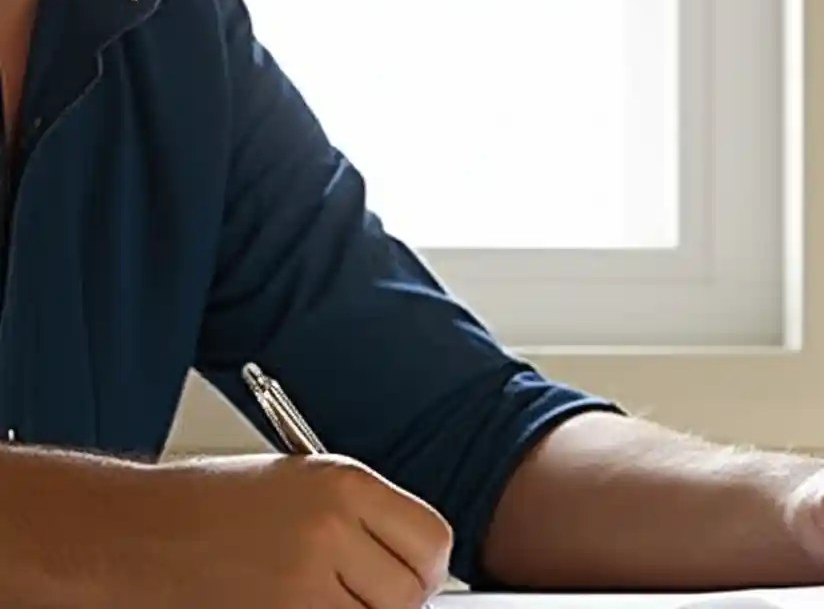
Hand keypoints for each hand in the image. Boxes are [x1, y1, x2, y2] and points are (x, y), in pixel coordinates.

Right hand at [103, 454, 451, 607]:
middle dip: (392, 603)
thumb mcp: (302, 485)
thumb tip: (421, 569)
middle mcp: (330, 527)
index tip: (412, 578)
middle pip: (411, 592)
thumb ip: (365, 521)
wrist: (133, 533)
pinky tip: (289, 606)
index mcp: (345, 483)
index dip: (426, 569)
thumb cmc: (212, 507)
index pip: (434, 539)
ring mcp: (302, 579)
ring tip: (315, 597)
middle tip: (356, 597)